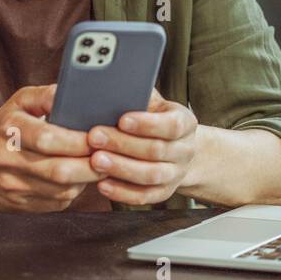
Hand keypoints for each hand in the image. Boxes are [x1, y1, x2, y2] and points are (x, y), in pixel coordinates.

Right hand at [0, 84, 107, 211]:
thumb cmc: (0, 128)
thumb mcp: (18, 102)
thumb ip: (46, 95)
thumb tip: (72, 92)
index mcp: (9, 129)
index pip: (48, 138)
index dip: (78, 141)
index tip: (99, 136)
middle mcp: (9, 160)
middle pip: (58, 170)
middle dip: (91, 164)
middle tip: (110, 155)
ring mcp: (14, 187)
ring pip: (61, 191)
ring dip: (87, 180)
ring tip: (100, 165)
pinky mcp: (21, 206)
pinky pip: (56, 203)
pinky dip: (74, 192)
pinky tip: (80, 178)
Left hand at [86, 87, 198, 204]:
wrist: (177, 150)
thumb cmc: (156, 120)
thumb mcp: (154, 104)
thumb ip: (139, 95)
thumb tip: (113, 83)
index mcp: (186, 123)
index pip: (172, 125)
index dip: (147, 124)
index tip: (122, 119)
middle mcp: (185, 150)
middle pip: (156, 150)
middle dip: (123, 144)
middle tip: (94, 137)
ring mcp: (176, 174)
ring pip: (150, 175)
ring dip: (121, 168)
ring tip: (95, 160)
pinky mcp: (163, 193)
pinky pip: (144, 196)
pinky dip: (122, 192)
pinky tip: (102, 184)